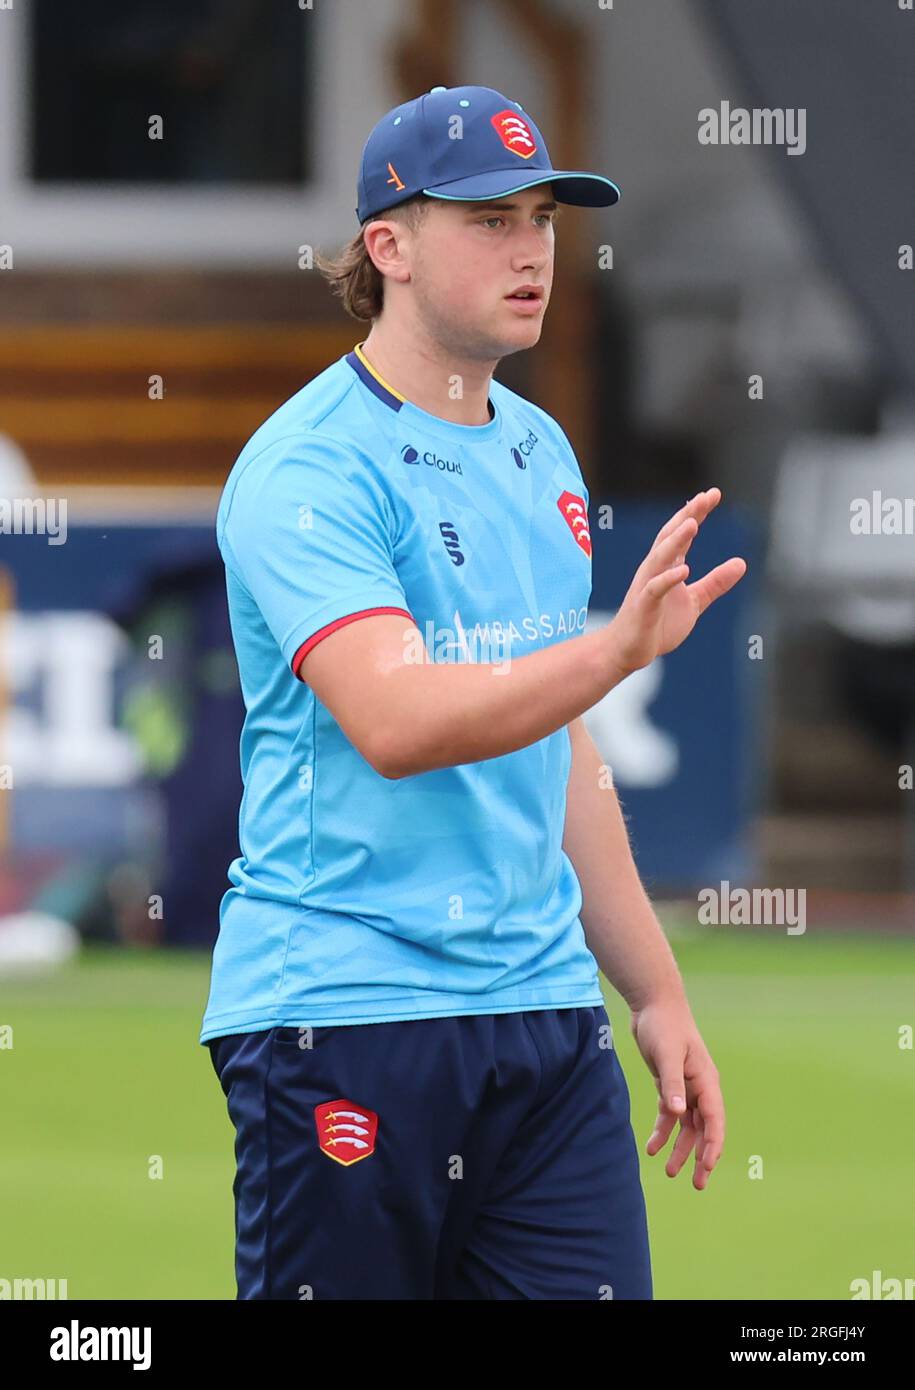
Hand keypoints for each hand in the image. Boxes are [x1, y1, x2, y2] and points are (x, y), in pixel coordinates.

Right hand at [608, 488, 745, 676]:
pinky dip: (668, 579)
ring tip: (692, 523)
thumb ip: (715, 582)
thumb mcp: (694, 602)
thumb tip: (741, 563)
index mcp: (667, 567)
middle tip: (705, 497)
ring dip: (675, 541)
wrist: (628, 650)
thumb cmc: (657, 624)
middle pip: (670, 537)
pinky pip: (654, 589)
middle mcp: (654, 570)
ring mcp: (646, 587)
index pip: (681, 534)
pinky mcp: (643, 607)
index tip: (712, 494)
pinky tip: (684, 570)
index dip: (695, 513)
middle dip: (687, 516)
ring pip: (660, 558)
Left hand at [630, 996, 723, 1190]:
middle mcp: (700, 1088)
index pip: (714, 1121)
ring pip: (687, 1126)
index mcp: (706, 1082)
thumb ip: (672, 1084)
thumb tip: (678, 1114)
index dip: (712, 1147)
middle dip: (701, 1157)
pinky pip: (670, 1115)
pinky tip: (652, 1148)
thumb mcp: (667, 1054)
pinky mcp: (669, 1083)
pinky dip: (663, 1132)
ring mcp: (685, 1087)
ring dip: (680, 1148)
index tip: (705, 1168)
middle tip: (697, 1185)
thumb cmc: (664, 1025)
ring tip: (670, 1172)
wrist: (653, 1003)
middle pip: (704, 1130)